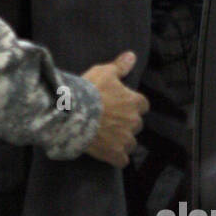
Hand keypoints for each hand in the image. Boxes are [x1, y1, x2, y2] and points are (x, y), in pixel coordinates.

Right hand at [83, 50, 148, 166]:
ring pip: (130, 143)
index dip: (131, 105)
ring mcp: (125, 139)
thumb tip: (132, 56)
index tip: (120, 104)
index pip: (142, 105)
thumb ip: (120, 66)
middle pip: (135, 124)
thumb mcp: (104, 72)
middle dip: (125, 123)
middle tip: (109, 119)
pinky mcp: (115, 154)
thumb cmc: (89, 91)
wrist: (74, 114)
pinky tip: (107, 153)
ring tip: (106, 136)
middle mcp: (134, 122)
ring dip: (121, 140)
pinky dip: (116, 157)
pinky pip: (121, 160)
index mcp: (134, 102)